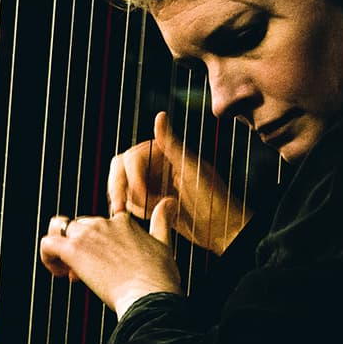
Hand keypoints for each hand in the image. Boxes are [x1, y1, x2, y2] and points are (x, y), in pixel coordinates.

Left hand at [39, 202, 182, 317]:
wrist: (150, 296)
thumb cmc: (159, 278)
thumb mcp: (164, 244)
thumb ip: (161, 222)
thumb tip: (168, 201)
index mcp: (123, 222)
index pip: (100, 224)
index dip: (98, 244)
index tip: (105, 265)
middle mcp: (104, 223)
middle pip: (78, 227)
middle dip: (80, 249)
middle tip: (88, 274)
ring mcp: (88, 235)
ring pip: (59, 228)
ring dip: (61, 249)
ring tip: (71, 272)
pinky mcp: (73, 250)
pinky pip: (47, 243)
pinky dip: (48, 257)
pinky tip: (60, 273)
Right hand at [107, 111, 251, 254]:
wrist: (222, 228)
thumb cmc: (215, 198)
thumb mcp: (192, 170)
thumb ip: (172, 144)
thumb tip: (160, 115)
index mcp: (163, 152)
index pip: (131, 158)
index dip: (133, 177)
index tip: (143, 195)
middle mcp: (155, 164)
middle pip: (120, 170)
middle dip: (120, 189)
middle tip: (120, 209)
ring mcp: (152, 182)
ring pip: (123, 187)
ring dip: (131, 202)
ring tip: (152, 212)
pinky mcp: (152, 200)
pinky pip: (131, 203)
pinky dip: (136, 211)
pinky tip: (154, 215)